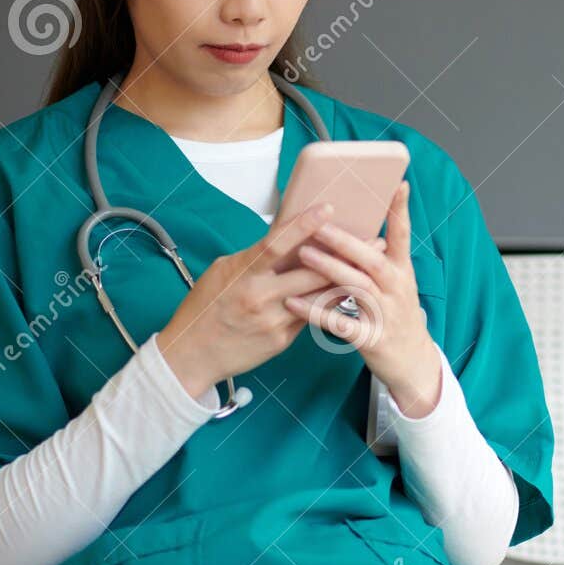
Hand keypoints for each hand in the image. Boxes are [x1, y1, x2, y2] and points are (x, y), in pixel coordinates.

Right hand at [155, 201, 379, 397]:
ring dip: (346, 279)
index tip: (329, 209)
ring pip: (318, 296)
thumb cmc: (206, 307)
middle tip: (372, 239)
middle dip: (344, 254)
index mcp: (243, 273)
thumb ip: (256, 256)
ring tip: (369, 265)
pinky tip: (347, 292)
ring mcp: (274, 320)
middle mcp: (260, 296)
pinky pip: (311, 316)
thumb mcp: (224, 271)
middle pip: (311, 271)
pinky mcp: (282, 339)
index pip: (278, 243)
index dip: (304, 225)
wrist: (191, 355)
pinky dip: (328, 302)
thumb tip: (285, 235)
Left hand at [283, 182, 441, 416]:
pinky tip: (294, 302)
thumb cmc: (396, 316)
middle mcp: (396, 288)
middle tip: (319, 224)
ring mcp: (386, 314)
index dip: (400, 210)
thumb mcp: (395, 284)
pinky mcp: (372, 338)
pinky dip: (317, 312)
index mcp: (401, 270)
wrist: (413, 361)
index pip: (402, 235)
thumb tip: (349, 228)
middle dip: (346, 241)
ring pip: (357, 286)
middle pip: (372, 259)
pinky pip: (341, 324)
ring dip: (330, 269)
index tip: (398, 184)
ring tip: (304, 254)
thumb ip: (375, 258)